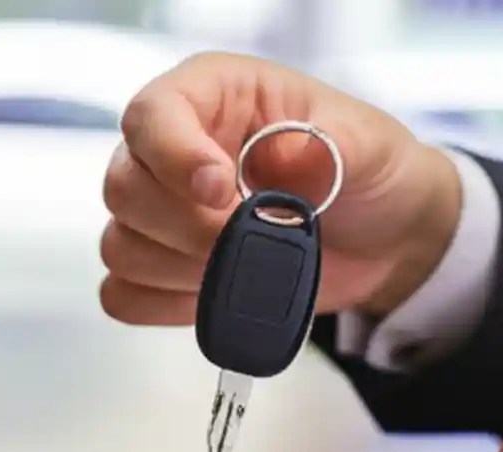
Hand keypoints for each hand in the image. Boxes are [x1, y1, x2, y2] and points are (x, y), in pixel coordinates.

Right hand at [99, 52, 462, 323]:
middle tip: (252, 238)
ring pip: (120, 246)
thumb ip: (327, 147)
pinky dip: (167, 305)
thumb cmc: (367, 171)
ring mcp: (156, 212)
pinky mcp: (160, 268)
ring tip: (246, 265)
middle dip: (189, 227)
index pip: (151, 114)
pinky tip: (218, 293)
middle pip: (124, 188)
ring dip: (183, 270)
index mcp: (211, 95)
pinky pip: (125, 295)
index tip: (222, 189)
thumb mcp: (368, 145)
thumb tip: (282, 158)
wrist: (382, 238)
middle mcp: (168, 149)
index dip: (175, 155)